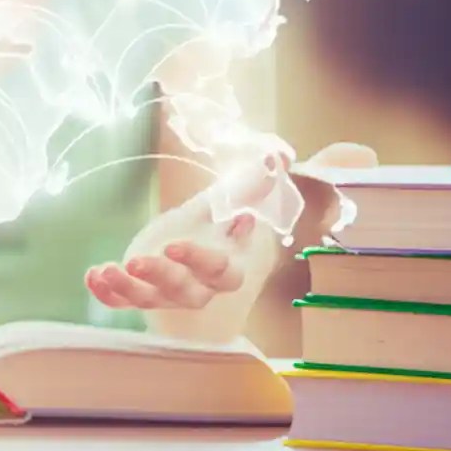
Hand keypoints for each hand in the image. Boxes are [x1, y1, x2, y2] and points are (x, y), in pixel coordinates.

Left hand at [85, 142, 376, 310]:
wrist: (201, 241)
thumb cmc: (231, 218)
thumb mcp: (255, 191)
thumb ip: (291, 173)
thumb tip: (358, 152)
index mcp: (232, 262)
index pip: (228, 269)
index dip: (215, 257)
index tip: (212, 230)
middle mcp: (202, 284)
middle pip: (190, 290)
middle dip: (168, 275)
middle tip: (145, 257)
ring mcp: (171, 289)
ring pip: (153, 298)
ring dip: (130, 287)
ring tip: (109, 269)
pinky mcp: (143, 288)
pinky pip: (126, 298)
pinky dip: (108, 291)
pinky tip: (92, 276)